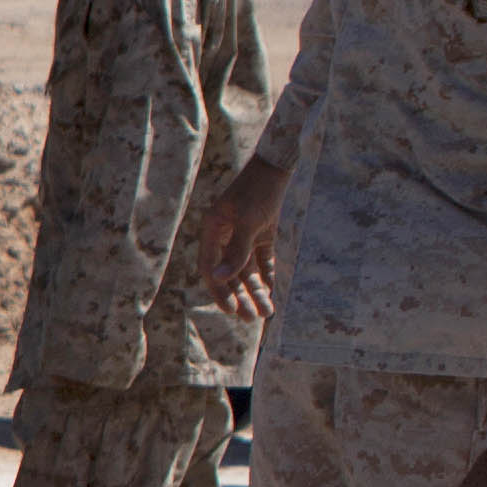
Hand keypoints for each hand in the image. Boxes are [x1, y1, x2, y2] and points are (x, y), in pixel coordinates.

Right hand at [187, 160, 286, 319]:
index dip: (218, 290)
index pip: (209, 267)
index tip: (230, 309)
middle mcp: (225, 236)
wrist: (277, 167)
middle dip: (241, 296)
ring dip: (256, 291)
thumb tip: (219, 279)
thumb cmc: (258, 191)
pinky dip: (267, 276)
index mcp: (213, 231)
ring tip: (266, 312)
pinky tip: (272, 292)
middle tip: (251, 318)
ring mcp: (244, 235)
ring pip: (248, 270)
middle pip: (230, 273)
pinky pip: (262, 261)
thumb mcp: (248, 222)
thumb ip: (236, 252)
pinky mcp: (262, 233)